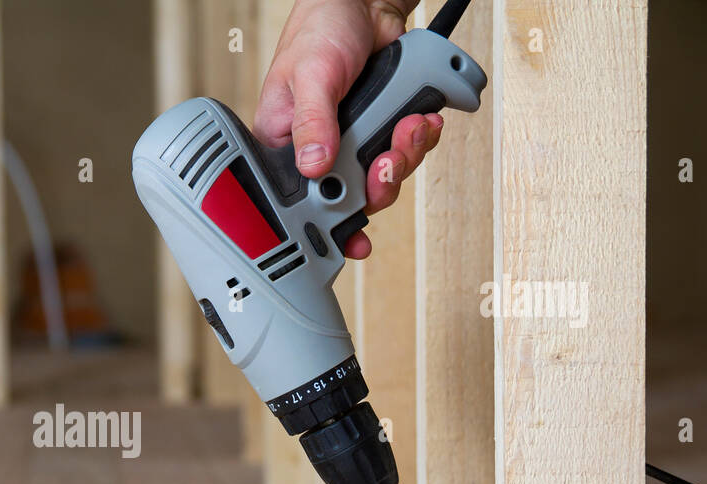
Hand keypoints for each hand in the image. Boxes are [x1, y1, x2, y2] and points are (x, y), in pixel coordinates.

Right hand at [254, 0, 441, 258]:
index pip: (301, 201)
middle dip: (378, 185)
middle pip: (351, 197)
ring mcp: (354, 142)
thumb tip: (315, 166)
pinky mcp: (383, 129)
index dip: (327, 223)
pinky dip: (420, 138)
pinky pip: (407, 152)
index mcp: (285, 147)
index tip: (349, 237)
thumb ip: (313, 122)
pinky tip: (421, 118)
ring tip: (409, 127)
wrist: (364, 4)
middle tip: (385, 164)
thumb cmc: (319, 30)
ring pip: (384, 178)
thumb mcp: (310, 75)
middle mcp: (320, 151)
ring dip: (405, 157)